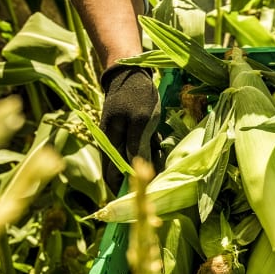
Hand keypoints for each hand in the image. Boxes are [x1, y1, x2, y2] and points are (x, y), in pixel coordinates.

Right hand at [99, 64, 160, 194]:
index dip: (123, 191)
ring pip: (136, 161)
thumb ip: (137, 147)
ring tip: (164, 169)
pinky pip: (143, 149)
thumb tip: (136, 173)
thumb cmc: (136, 95)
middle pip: (125, 171)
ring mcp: (123, 138)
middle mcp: (113, 144)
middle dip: (141, 181)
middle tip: (158, 188)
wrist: (131, 71)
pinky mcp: (133, 132)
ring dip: (149, 166)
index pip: (112, 176)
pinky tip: (163, 151)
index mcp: (110, 143)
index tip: (140, 203)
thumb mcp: (140, 121)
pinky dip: (152, 152)